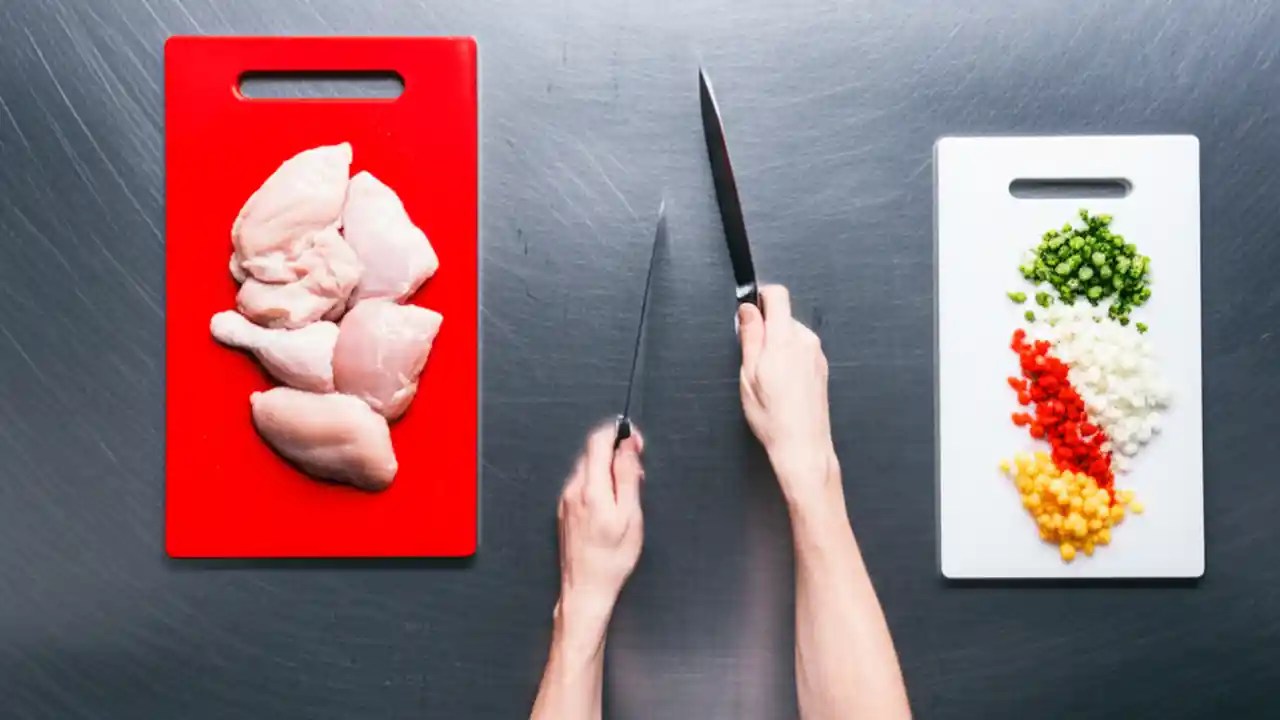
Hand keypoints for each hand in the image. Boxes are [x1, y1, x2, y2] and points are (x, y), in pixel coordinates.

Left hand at [556, 422, 644, 627]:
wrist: (586, 588)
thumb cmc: (612, 558)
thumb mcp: (630, 514)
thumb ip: (627, 475)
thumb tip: (627, 445)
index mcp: (590, 488)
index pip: (598, 440)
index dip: (618, 433)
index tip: (635, 441)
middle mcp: (573, 489)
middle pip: (592, 452)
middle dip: (616, 453)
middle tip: (637, 473)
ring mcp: (566, 499)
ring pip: (588, 468)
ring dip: (608, 470)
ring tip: (626, 494)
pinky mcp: (565, 510)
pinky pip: (582, 484)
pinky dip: (598, 484)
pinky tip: (611, 505)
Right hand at [738, 285, 837, 505]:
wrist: (803, 445)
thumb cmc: (772, 416)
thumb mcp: (749, 375)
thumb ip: (750, 337)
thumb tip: (747, 310)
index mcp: (784, 339)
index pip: (778, 295)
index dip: (761, 298)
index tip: (750, 313)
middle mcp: (806, 341)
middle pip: (784, 315)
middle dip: (766, 328)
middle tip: (753, 358)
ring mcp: (817, 353)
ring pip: (792, 333)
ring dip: (778, 345)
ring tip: (768, 376)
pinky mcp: (821, 366)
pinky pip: (802, 349)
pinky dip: (789, 357)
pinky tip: (782, 383)